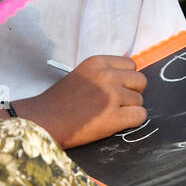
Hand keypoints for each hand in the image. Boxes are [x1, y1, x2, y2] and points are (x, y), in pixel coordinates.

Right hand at [22, 55, 146, 148]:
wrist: (44, 120)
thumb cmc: (60, 100)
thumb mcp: (82, 74)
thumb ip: (104, 72)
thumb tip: (128, 79)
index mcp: (98, 62)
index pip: (131, 64)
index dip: (127, 78)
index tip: (118, 87)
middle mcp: (108, 76)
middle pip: (141, 81)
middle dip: (132, 92)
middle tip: (117, 102)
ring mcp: (112, 96)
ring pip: (140, 101)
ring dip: (130, 109)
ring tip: (110, 114)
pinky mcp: (114, 117)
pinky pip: (140, 116)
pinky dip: (133, 121)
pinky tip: (117, 123)